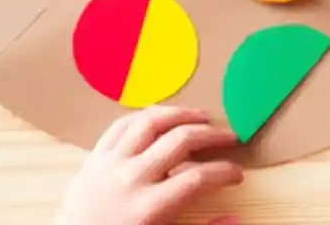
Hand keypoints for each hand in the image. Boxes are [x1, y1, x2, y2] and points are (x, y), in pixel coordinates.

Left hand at [55, 106, 241, 224]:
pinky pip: (120, 125)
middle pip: (180, 141)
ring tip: (200, 117)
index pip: (199, 178)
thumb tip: (235, 219)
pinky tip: (160, 117)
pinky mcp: (93, 159)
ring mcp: (109, 164)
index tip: (236, 174)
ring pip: (149, 123)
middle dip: (211, 136)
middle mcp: (131, 179)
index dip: (224, 172)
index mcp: (151, 208)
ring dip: (179, 114)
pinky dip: (144, 116)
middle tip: (229, 137)